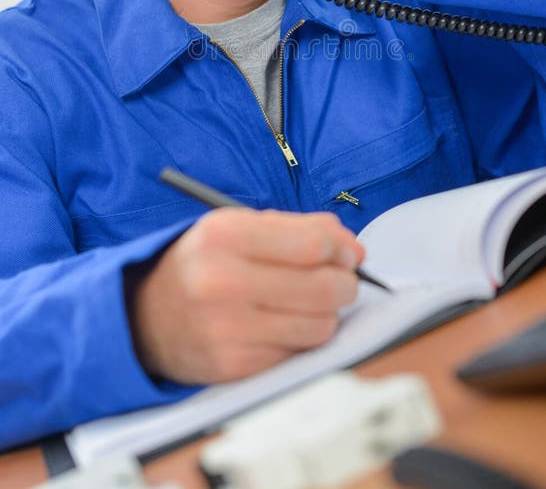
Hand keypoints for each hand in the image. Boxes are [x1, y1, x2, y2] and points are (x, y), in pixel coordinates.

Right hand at [128, 209, 363, 383]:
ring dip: (326, 314)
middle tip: (341, 279)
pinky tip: (282, 324)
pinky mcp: (233, 367)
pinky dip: (301, 338)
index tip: (348, 253)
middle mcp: (221, 281)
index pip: (312, 245)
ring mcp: (226, 329)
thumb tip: (352, 249)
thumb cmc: (204, 264)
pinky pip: (298, 353)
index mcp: (224, 235)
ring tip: (309, 302)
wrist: (145, 316)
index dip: (341, 249)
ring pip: (319, 326)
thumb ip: (298, 229)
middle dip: (345, 283)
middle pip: (323, 288)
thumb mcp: (237, 226)